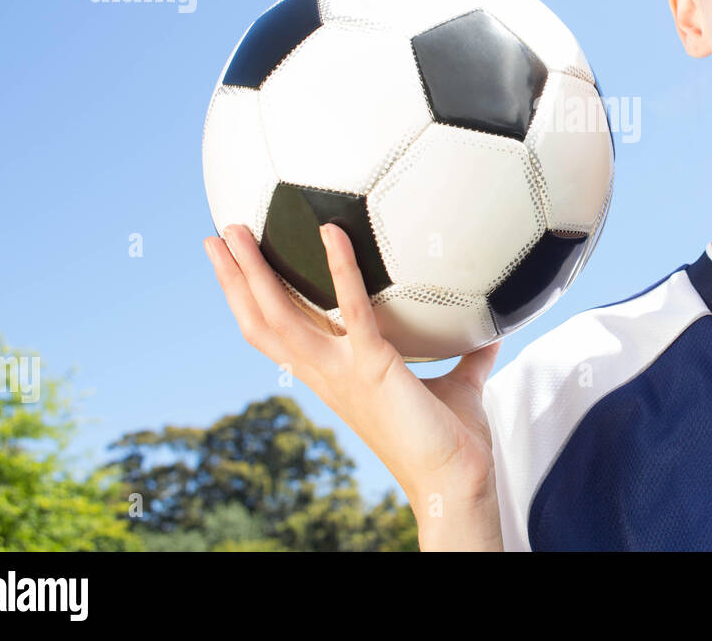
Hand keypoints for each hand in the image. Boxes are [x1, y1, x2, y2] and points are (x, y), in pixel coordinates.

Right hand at [203, 222, 503, 549]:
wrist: (455, 480)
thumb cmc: (452, 441)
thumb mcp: (457, 386)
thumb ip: (466, 356)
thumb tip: (491, 333)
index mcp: (336, 376)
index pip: (281, 333)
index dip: (253, 302)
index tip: (237, 266)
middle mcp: (327, 374)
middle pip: (262, 322)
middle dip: (236, 278)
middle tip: (220, 235)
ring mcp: (343, 372)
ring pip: (279, 317)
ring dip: (254, 272)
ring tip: (237, 231)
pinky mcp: (372, 367)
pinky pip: (352, 308)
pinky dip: (341, 268)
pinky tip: (333, 233)